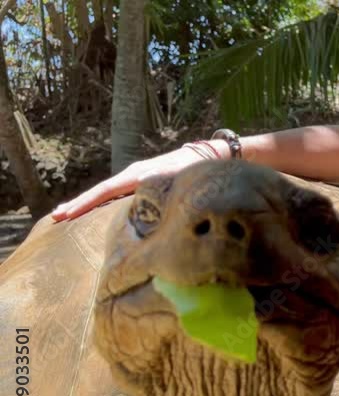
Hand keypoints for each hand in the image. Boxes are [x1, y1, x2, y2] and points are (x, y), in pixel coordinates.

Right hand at [51, 143, 215, 221]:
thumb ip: (159, 179)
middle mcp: (131, 174)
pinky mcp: (139, 181)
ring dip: (85, 203)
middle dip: (77, 203)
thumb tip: (141, 181)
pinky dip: (99, 201)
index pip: (105, 191)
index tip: (67, 214)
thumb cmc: (191, 169)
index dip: (86, 203)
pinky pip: (114, 193)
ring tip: (65, 215)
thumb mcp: (176, 175)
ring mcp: (134, 177)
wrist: (203, 156)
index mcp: (136, 175)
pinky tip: (92, 210)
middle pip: (99, 191)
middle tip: (55, 217)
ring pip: (104, 192)